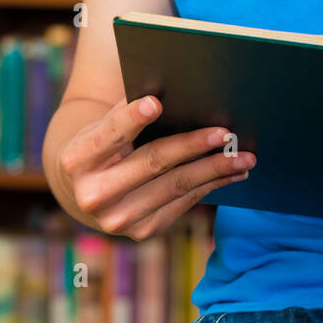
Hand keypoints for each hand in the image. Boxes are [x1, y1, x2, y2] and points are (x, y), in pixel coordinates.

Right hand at [57, 95, 255, 238]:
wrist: (86, 188)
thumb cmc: (103, 141)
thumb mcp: (104, 123)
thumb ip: (129, 108)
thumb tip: (174, 90)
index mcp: (77, 159)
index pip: (108, 134)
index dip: (132, 118)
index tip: (156, 103)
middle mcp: (93, 194)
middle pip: (153, 162)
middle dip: (194, 145)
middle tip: (226, 133)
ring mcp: (118, 219)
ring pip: (176, 186)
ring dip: (216, 170)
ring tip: (245, 157)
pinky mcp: (142, 231)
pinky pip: (184, 203)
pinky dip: (211, 185)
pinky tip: (232, 174)